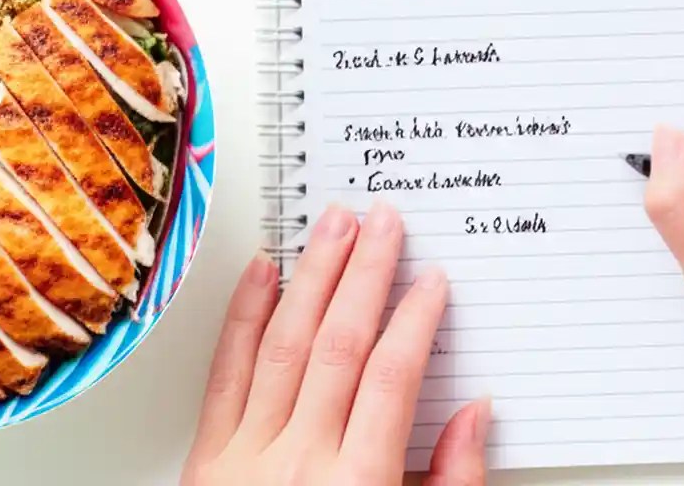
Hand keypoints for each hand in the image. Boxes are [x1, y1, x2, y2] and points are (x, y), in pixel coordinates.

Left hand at [183, 203, 490, 485]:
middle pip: (339, 344)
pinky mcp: (207, 459)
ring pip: (284, 343)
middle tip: (384, 222)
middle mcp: (298, 463)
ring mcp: (246, 456)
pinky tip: (262, 272)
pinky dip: (244, 316)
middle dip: (366, 275)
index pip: (392, 377)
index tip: (432, 282)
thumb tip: (476, 416)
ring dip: (313, 276)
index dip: (415, 320)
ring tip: (333, 226)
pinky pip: (226, 371)